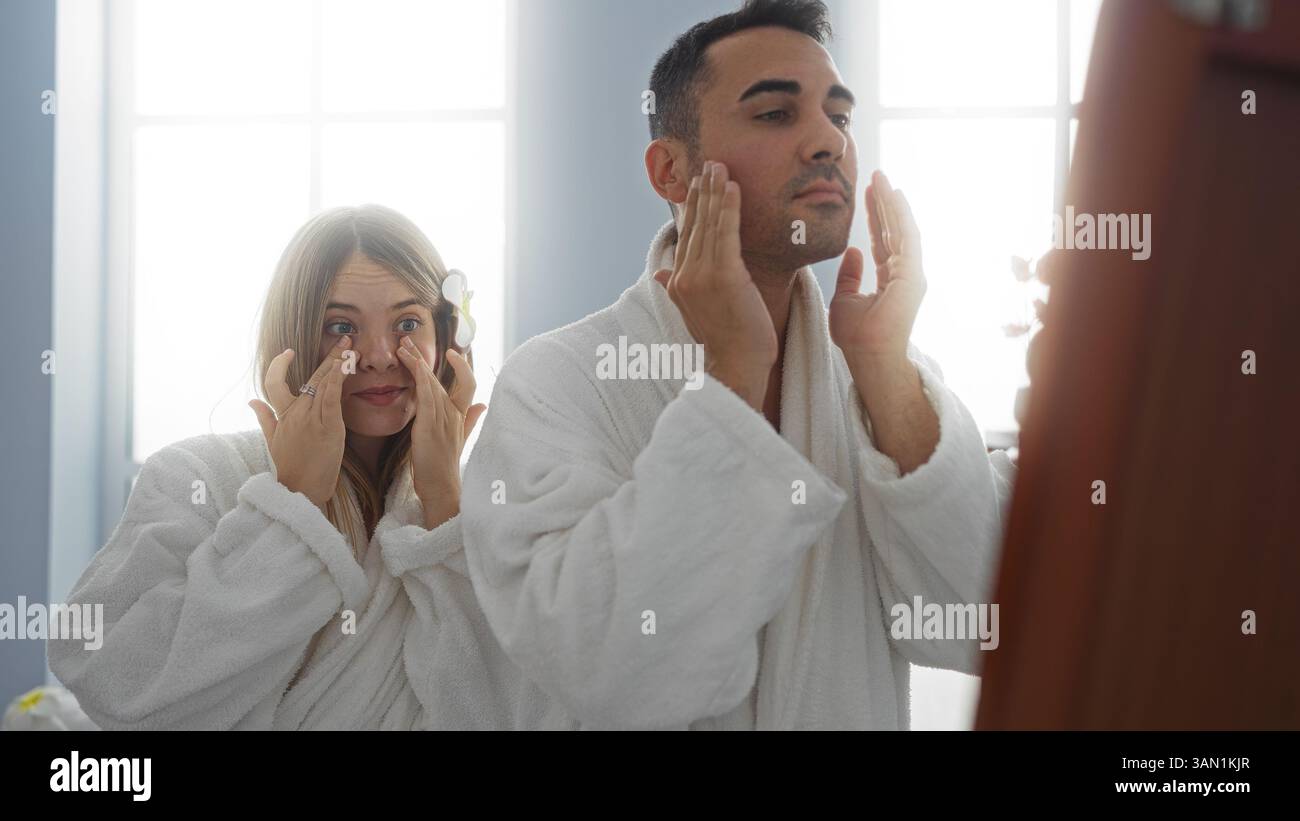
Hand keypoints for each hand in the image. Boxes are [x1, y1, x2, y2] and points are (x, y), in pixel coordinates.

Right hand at [249, 336, 350, 509]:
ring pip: (323, 383)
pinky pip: (331, 398)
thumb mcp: (272, 441)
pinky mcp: (328, 427)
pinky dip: (337, 380)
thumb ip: (264, 419)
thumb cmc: (290, 468)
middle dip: (327, 357)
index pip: (273, 382)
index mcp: (281, 415)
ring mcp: (311, 419)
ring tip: (349, 347)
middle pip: (309, 377)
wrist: (300, 491)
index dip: (280, 365)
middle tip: (342, 340)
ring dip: (338, 363)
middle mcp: (295, 413)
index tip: (288, 352)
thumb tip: (251, 402)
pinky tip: (345, 367)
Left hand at [396, 337, 485, 527]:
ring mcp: (443, 418)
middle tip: (408, 340)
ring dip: (417, 362)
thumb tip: (484, 406)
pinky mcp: (429, 424)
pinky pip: (426, 394)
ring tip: (403, 346)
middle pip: (443, 378)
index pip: (468, 384)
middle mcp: (453, 414)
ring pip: (432, 382)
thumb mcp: (460, 439)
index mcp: (460, 416)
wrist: (441, 486)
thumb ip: (471, 420)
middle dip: (424, 357)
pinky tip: (413, 365)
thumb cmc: (445, 465)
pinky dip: (421, 377)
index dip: (462, 367)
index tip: (451, 353)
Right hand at [652, 160, 776, 409]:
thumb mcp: (695, 312)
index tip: (697, 186)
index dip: (691, 209)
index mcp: (678, 283)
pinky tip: (733, 187)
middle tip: (709, 165)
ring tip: (721, 167)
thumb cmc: (725, 341)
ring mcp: (702, 276)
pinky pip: (726, 233)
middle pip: (695, 225)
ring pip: (709, 224)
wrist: (737, 365)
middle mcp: (684, 276)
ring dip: (715, 192)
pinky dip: (729, 207)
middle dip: (702, 193)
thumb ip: (677, 289)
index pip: (686, 237)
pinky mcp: (724, 275)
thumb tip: (659, 275)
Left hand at [829, 170, 926, 365]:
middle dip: (883, 202)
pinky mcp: (913, 276)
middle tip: (875, 175)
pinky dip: (901, 216)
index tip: (867, 192)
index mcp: (890, 278)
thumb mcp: (844, 300)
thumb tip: (853, 251)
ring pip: (901, 229)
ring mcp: (911, 274)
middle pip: (892, 230)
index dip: (874, 215)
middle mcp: (904, 273)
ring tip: (882, 178)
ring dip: (891, 203)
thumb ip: (850, 275)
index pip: (881, 239)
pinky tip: (894, 196)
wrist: (868, 358)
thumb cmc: (857, 337)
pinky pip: (908, 238)